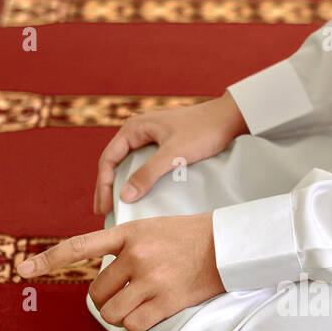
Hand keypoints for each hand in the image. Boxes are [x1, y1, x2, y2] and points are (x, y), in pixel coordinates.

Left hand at [18, 212, 224, 330]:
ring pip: (113, 313)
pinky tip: (150, 315)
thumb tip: (105, 277)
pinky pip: (135, 325)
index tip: (22, 269)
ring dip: (120, 317)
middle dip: (104, 302)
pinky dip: (137, 326)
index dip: (48, 259)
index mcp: (128, 233)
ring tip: (137, 307)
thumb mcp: (152, 228)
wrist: (227, 245)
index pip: (80, 247)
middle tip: (123, 298)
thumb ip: (124, 245)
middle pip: (97, 294)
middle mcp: (136, 255)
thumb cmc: (189, 238)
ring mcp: (151, 278)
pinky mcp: (167, 299)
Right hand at [93, 93, 247, 214]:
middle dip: (107, 187)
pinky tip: (137, 193)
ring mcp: (150, 138)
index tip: (104, 207)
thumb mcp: (174, 155)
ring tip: (116, 205)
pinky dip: (136, 179)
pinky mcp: (162, 145)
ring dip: (120, 184)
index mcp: (134, 128)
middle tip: (103, 211)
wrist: (228, 119)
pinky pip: (142, 164)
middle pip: (114, 162)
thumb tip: (124, 196)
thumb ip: (148, 174)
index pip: (108, 159)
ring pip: (127, 164)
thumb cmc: (203, 131)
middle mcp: (138, 131)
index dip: (103, 185)